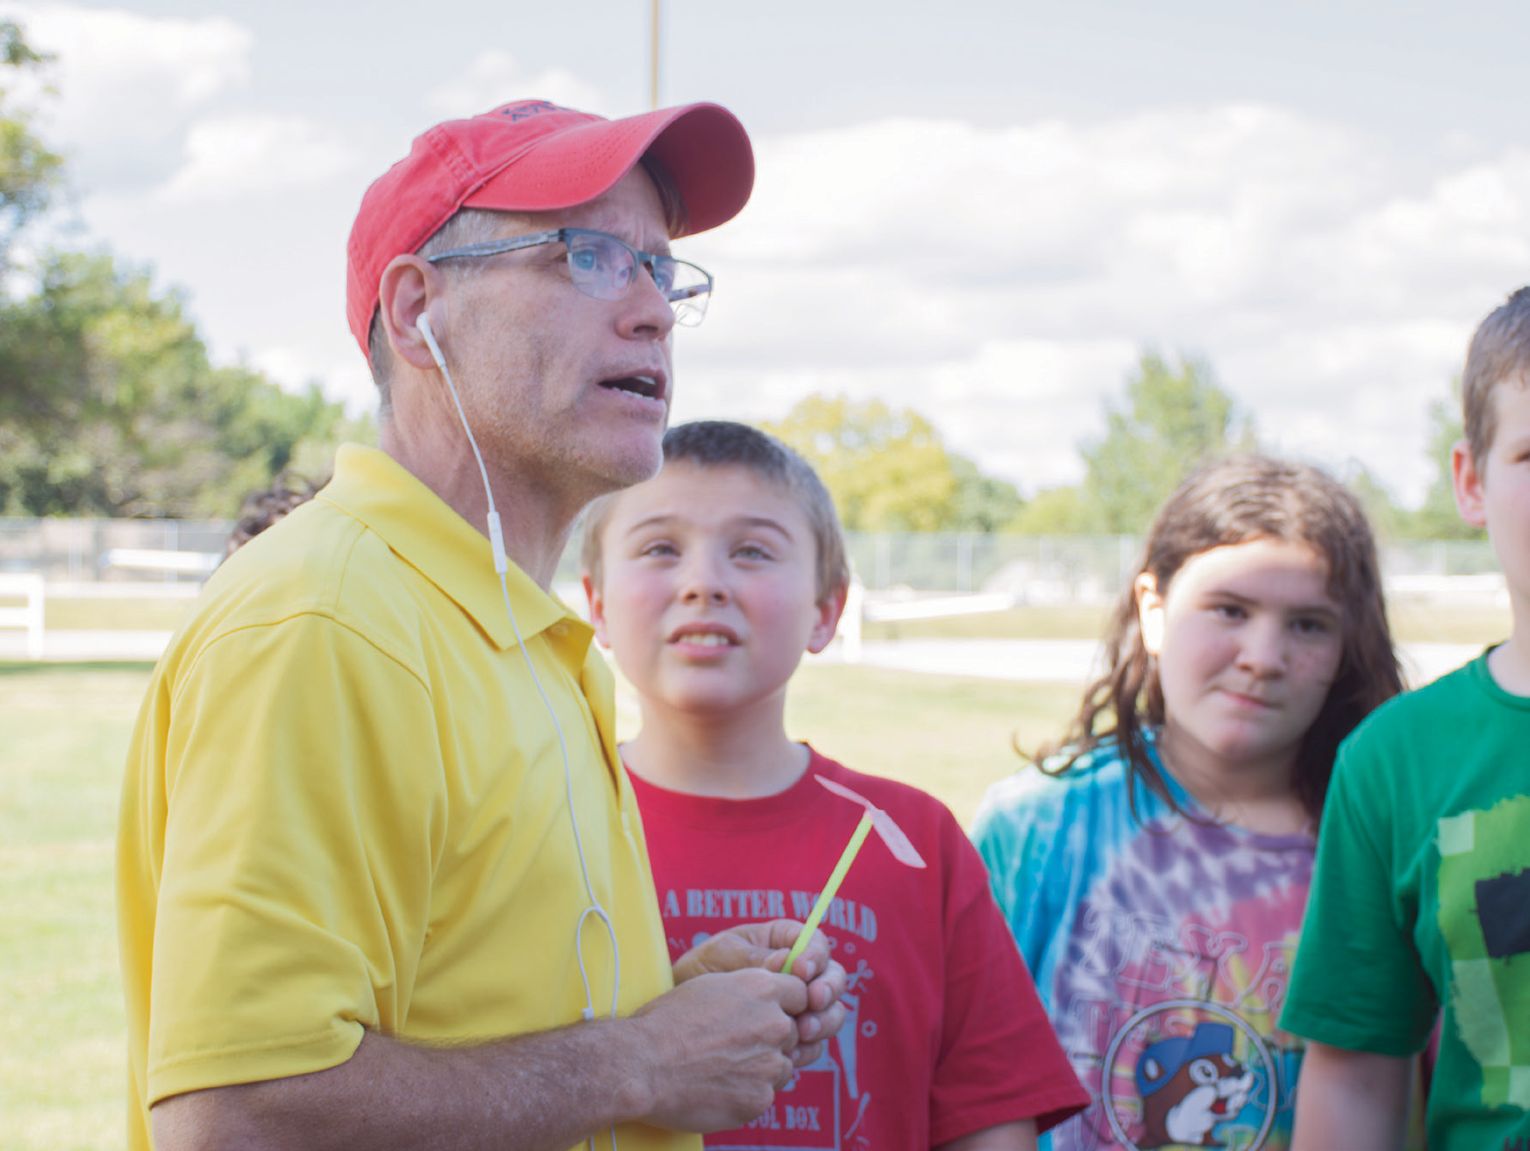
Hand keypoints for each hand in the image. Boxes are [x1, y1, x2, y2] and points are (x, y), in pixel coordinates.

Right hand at [631, 967, 805, 1131]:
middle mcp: (774, 1023)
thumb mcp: (711, 985)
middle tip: (735, 1045)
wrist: (642, 1064)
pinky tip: (717, 1087)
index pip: (801, 994)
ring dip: (762, 1068)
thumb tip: (768, 999)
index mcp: (762, 988)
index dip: (786, 1004)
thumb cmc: (667, 1021)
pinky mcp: (760, 1098)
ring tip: (722, 1067)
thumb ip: (748, 991)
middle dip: (771, 1039)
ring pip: (782, 1066)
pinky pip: (765, 1094)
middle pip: (792, 1032)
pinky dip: (746, 1093)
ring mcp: (770, 1064)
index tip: (768, 1014)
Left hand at [673, 920, 847, 1066]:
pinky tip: (792, 1054)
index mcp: (781, 943)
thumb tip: (788, 963)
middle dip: (828, 990)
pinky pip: (813, 1044)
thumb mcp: (719, 958)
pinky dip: (808, 1049)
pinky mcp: (793, 1039)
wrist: (677, 1022)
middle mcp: (796, 976)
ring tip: (804, 1031)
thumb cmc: (695, 976)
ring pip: (830, 1013)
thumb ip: (754, 960)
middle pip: (832, 979)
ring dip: (824, 1021)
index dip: (815, 956)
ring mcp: (798, 1009)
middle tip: (813, 1001)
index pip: (814, 944)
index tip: (801, 971)